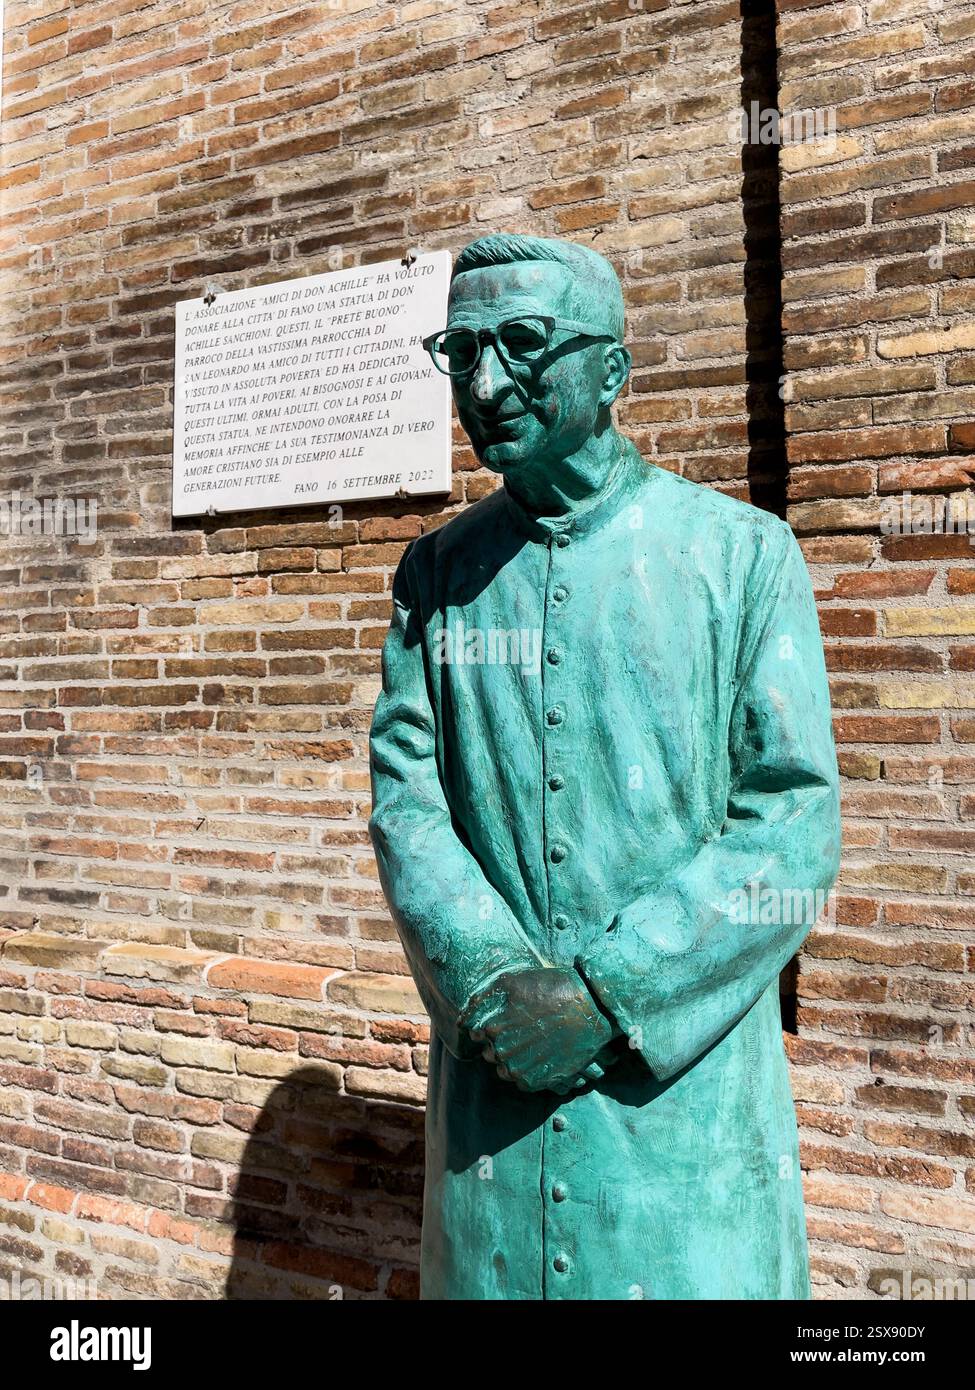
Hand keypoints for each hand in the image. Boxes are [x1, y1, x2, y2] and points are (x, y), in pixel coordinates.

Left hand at [462, 967, 615, 1093]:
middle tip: (524, 1028)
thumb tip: (463, 1020)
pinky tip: (542, 1053)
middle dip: (501, 1042)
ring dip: (513, 1058)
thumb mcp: (511, 982)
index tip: (507, 1017)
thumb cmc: (550, 989)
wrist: (590, 1008)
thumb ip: (481, 1000)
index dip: (489, 1024)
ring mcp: (519, 1070)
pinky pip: (521, 1081)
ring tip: (534, 1041)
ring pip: (504, 1069)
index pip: (475, 1033)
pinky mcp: (537, 1082)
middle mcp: (502, 1052)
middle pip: (489, 1052)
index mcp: (492, 1028)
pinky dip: (528, 1070)